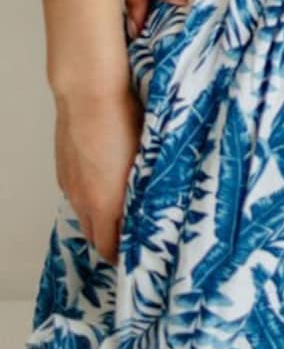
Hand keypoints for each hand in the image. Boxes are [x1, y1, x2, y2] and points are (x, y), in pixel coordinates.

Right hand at [55, 87, 141, 261]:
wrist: (89, 92)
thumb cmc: (124, 119)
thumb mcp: (145, 156)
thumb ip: (145, 187)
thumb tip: (154, 203)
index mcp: (105, 203)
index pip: (109, 248)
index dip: (122, 255)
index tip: (137, 253)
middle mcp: (83, 200)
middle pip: (94, 236)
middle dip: (111, 239)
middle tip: (131, 234)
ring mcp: (70, 185)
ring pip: (83, 214)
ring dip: (99, 218)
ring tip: (119, 208)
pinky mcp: (64, 169)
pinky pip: (75, 194)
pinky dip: (88, 197)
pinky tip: (103, 181)